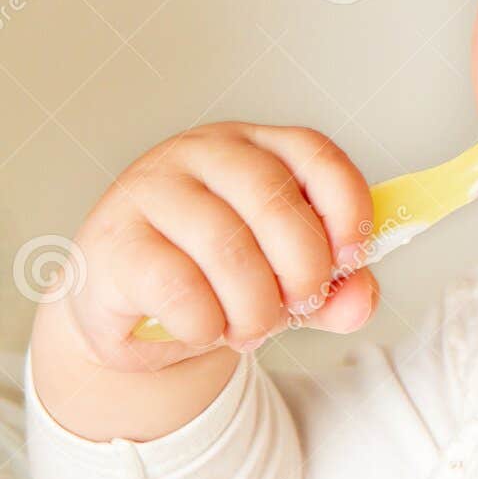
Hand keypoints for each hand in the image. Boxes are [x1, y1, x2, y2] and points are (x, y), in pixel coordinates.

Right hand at [40, 122, 377, 372]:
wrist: (133, 313)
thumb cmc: (220, 279)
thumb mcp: (289, 283)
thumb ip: (336, 290)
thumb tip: (361, 300)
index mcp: (259, 148)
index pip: (317, 156)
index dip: (347, 210)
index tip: (352, 259)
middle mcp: (205, 154)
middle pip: (275, 201)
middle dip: (303, 269)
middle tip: (299, 306)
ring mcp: (153, 189)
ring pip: (227, 245)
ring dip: (254, 307)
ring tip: (251, 330)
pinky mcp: (115, 240)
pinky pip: (177, 285)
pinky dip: (206, 323)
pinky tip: (205, 330)